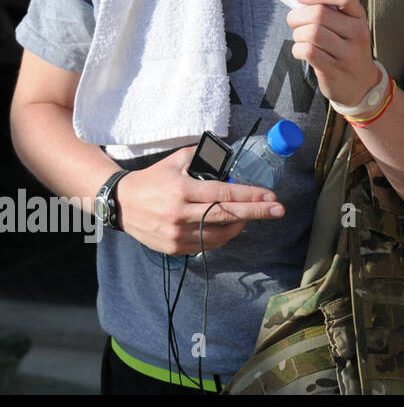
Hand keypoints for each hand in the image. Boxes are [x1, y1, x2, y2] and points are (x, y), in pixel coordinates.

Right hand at [116, 145, 283, 253]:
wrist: (121, 203)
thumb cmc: (154, 178)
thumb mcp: (177, 160)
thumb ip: (205, 158)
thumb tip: (231, 159)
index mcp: (182, 190)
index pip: (223, 194)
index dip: (249, 195)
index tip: (270, 196)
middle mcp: (179, 214)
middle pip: (226, 215)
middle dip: (256, 212)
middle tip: (279, 210)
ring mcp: (175, 234)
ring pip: (218, 235)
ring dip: (239, 225)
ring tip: (250, 215)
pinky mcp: (172, 248)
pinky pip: (205, 245)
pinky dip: (221, 237)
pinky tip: (229, 226)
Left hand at [287, 0, 379, 106]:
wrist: (362, 84)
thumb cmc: (347, 50)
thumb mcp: (348, 28)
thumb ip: (328, 12)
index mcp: (359, 17)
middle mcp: (358, 33)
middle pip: (319, 14)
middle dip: (297, 16)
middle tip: (294, 21)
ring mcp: (348, 53)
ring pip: (311, 33)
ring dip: (297, 34)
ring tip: (300, 38)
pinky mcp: (334, 70)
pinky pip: (308, 51)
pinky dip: (297, 49)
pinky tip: (301, 51)